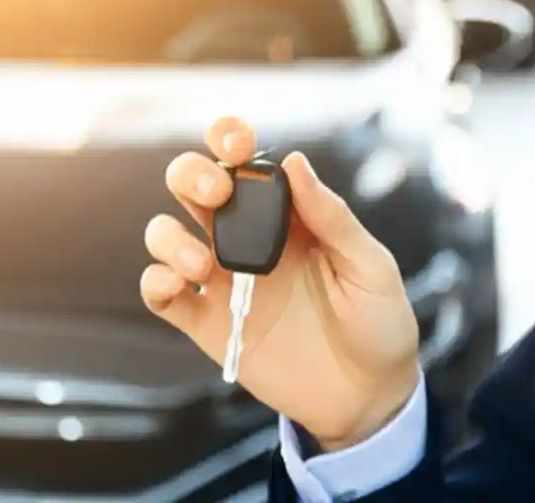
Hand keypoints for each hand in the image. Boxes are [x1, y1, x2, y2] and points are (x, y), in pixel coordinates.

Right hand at [141, 116, 420, 450]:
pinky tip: (178, 284)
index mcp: (288, 215)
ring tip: (202, 264)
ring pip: (165, 233)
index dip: (228, 140)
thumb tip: (296, 161)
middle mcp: (248, 239)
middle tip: (218, 196)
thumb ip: (332, 216)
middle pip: (193, 186)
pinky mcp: (206, 323)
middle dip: (192, 176)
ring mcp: (222, 280)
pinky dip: (155, 281)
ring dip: (170, 236)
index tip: (236, 143)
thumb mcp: (370, 266)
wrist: (368, 395)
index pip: (245, 163)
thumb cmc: (379, 322)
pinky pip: (161, 293)